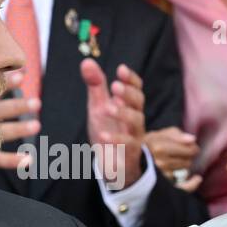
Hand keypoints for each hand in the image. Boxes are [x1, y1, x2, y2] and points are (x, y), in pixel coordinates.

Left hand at [84, 59, 145, 189]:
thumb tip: (87, 61)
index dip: (131, 79)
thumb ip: (95, 86)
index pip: (136, 89)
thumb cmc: (108, 131)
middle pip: (139, 102)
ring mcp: (134, 136)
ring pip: (136, 122)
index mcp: (129, 106)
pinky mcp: (130, 153)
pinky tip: (103, 135)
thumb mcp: (98, 107)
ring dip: (123, 113)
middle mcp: (135, 119)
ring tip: (107, 108)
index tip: (121, 69)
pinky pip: (128, 145)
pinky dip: (116, 139)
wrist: (112, 165)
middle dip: (128, 93)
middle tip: (115, 86)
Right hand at [145, 127, 203, 191]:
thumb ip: (176, 134)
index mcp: (160, 148)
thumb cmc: (147, 144)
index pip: (189, 150)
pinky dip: (192, 184)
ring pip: (185, 171)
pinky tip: (197, 179)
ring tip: (175, 162)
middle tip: (180, 154)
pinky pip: (183, 188)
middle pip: (188, 161)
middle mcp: (160, 163)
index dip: (193, 147)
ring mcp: (161, 176)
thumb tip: (192, 139)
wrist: (130, 160)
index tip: (190, 146)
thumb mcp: (159, 134)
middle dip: (187, 157)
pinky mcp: (162, 186)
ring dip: (184, 166)